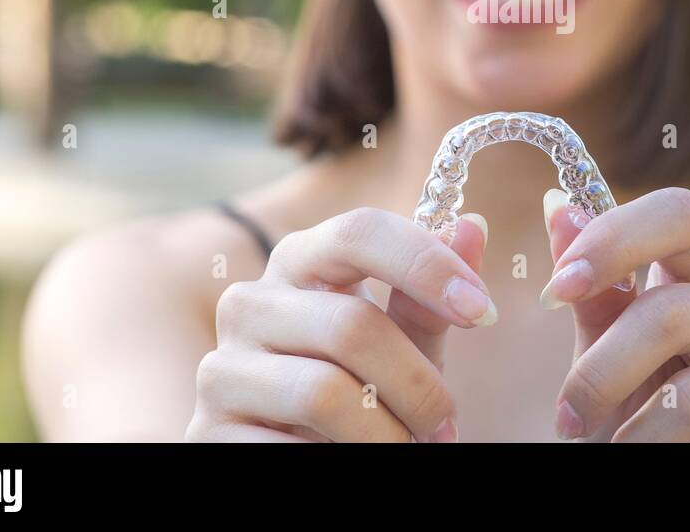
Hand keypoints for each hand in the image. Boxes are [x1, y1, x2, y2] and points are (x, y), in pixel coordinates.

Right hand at [186, 207, 493, 441]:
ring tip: (409, 450)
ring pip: (322, 391)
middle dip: (417, 383)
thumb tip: (472, 226)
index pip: (358, 232)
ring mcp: (220, 368)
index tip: (483, 312)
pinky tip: (357, 463)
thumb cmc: (363, 389)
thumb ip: (429, 295)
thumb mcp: (403, 343)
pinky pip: (286, 449)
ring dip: (385, 434)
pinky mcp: (206, 434)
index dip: (426, 265)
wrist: (298, 456)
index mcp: (300, 261)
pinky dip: (339, 460)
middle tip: (448, 422)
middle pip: (350, 324)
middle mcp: (249, 302)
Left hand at [540, 186, 689, 441]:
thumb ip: (594, 290)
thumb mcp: (613, 351)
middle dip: (602, 374)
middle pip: (673, 312)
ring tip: (619, 456)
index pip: (679, 213)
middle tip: (567, 419)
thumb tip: (559, 205)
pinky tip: (686, 467)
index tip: (558, 287)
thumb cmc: (652, 413)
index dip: (615, 237)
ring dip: (639, 438)